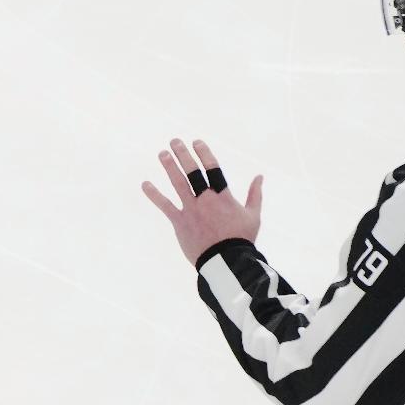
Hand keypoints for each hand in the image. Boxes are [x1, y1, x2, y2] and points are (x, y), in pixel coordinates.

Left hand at [141, 138, 263, 265]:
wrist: (227, 261)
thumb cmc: (241, 239)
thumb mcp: (253, 215)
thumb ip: (255, 194)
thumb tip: (259, 176)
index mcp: (223, 196)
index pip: (212, 168)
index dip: (203, 153)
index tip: (196, 142)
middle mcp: (206, 199)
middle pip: (192, 171)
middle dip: (183, 155)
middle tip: (174, 142)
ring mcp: (192, 209)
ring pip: (178, 184)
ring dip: (169, 167)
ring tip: (162, 154)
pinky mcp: (180, 222)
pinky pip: (165, 205)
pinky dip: (154, 194)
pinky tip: (145, 184)